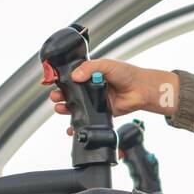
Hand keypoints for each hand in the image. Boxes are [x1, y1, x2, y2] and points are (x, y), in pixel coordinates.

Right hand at [48, 59, 179, 135]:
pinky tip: (71, 128)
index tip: (52, 83)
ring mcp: (94, 101)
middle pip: (70, 94)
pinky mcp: (101, 113)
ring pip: (76, 107)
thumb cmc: (126, 73)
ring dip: (65, 109)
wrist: (141, 89)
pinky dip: (77, 125)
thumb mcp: (106, 64)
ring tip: (61, 108)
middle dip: (60, 96)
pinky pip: (87, 120)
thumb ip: (90, 68)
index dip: (60, 81)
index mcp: (89, 74)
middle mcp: (90, 88)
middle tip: (56, 97)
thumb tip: (75, 76)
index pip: (70, 78)